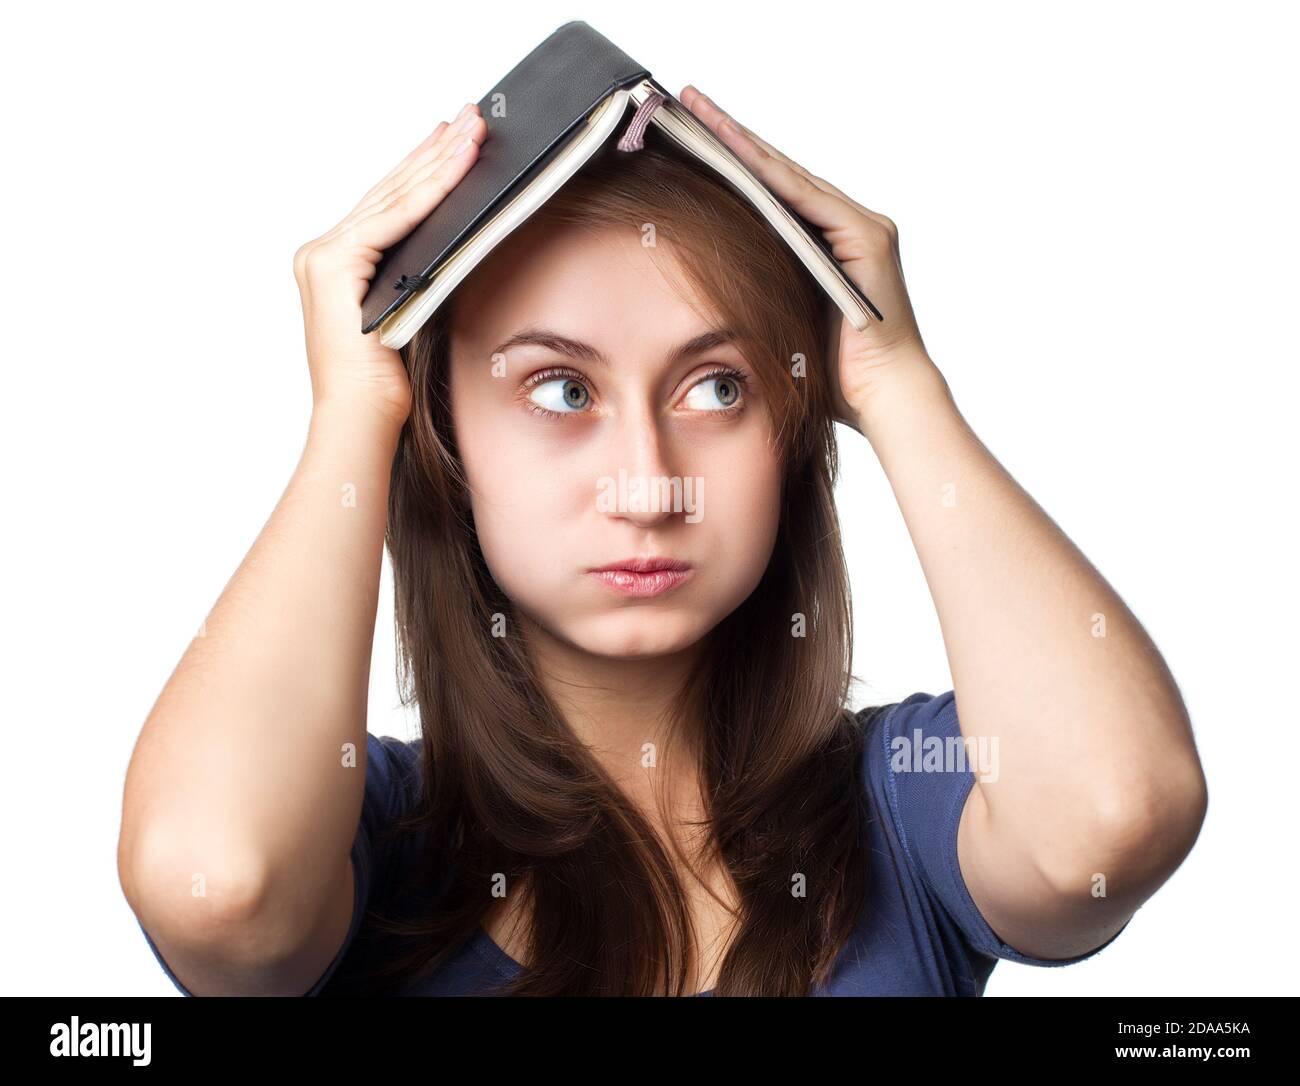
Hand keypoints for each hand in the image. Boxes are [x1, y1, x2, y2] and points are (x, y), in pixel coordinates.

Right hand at [291, 102, 484, 427]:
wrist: (360, 419)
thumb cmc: (385, 385)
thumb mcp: (409, 314)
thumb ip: (418, 276)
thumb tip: (457, 244)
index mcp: (336, 263)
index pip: (387, 204)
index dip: (423, 168)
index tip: (454, 139)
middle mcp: (322, 252)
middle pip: (390, 191)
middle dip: (434, 151)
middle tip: (471, 117)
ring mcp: (323, 256)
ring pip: (394, 198)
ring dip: (438, 160)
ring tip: (472, 130)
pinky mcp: (332, 264)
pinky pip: (393, 220)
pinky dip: (428, 192)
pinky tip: (456, 165)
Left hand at [679, 86, 946, 430]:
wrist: (880, 400)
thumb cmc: (830, 375)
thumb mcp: (779, 316)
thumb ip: (758, 285)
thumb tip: (705, 274)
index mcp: (830, 243)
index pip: (774, 191)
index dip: (734, 159)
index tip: (691, 131)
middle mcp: (851, 227)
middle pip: (781, 174)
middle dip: (733, 137)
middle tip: (690, 102)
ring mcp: (864, 229)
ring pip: (792, 177)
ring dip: (745, 145)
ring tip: (703, 115)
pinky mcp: (869, 239)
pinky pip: (811, 200)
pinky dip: (774, 176)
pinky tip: (737, 153)